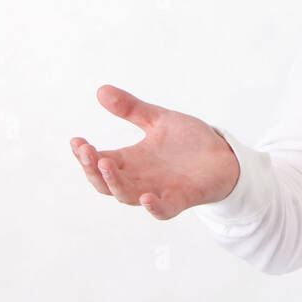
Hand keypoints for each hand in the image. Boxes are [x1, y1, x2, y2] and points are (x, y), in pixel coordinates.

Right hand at [69, 84, 240, 219]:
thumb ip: (131, 109)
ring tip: (105, 164)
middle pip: (105, 182)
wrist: (225, 155)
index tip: (77, 140)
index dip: (84, 154)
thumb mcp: (158, 119)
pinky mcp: (181, 199)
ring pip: (127, 196)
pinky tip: (146, 198)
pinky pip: (163, 210)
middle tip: (87, 150)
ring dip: (114, 183)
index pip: (98, 161)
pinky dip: (154, 207)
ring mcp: (158, 190)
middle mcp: (139, 178)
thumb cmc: (190, 142)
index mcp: (130, 161)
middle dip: (92, 168)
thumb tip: (101, 90)